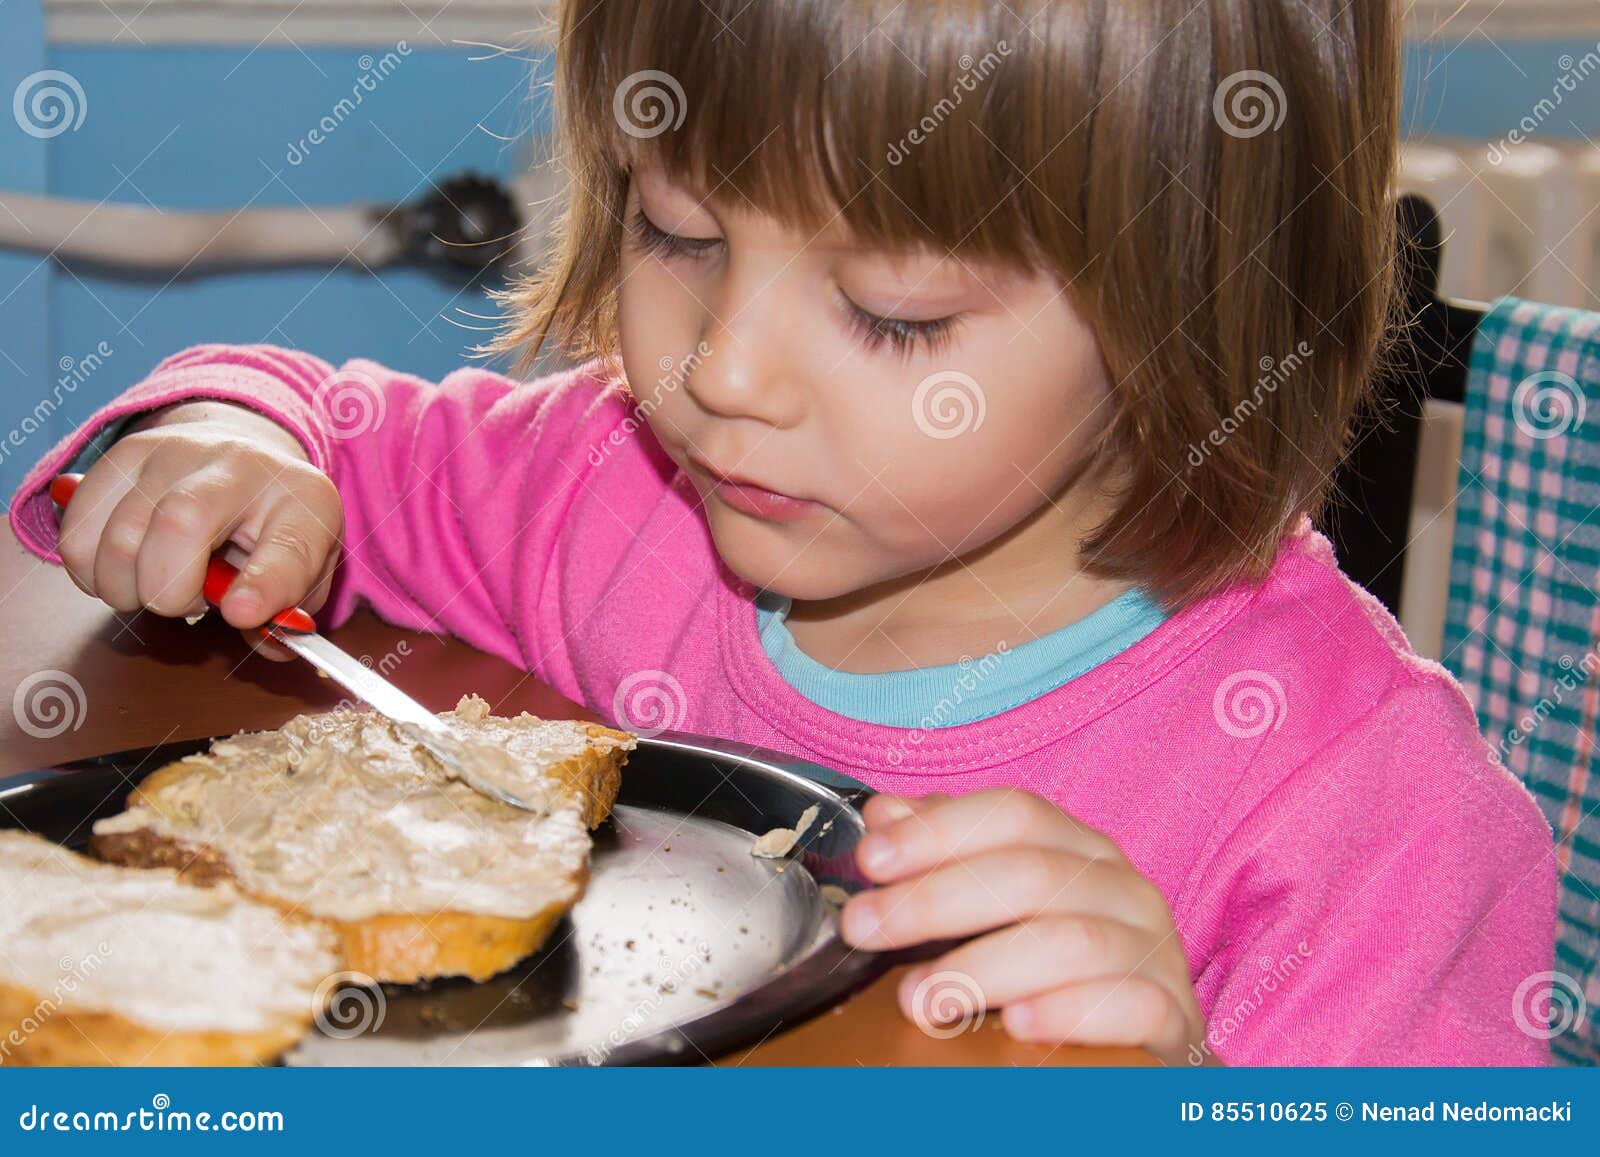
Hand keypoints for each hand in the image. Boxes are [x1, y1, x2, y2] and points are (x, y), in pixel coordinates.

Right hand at [55, 400, 343, 660]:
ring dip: (128, 588)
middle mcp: (239, 464)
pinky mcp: (121, 454)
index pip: (288, 544)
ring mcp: (174, 451)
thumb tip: (269, 644)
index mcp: (302, 501)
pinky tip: (126, 568)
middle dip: (171, 591)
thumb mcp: (304, 574)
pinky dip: (91, 571)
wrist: (244, 457)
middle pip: (179, 524)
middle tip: (187, 604)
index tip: (242, 613)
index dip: (264, 585)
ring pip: (119, 536)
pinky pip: (78, 532)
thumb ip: (285, 617)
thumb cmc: (273, 527)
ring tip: (159, 582)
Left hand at [838, 788, 1205, 1063]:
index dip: (937, 830)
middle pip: (1029, 874)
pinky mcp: (1174, 1020)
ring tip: (919, 1000)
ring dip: (983, 968)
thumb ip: (945, 858)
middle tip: (866, 930)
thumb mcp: (1001, 907)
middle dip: (934, 899)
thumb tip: (883, 817)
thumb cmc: (1063, 973)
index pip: (1013, 814)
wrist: (1150, 1053)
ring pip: (1072, 942)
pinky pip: (1130, 1006)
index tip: (870, 860)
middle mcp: (1123, 889)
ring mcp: (1155, 952)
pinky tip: (1016, 1025)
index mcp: (1081, 850)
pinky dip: (1068, 1013)